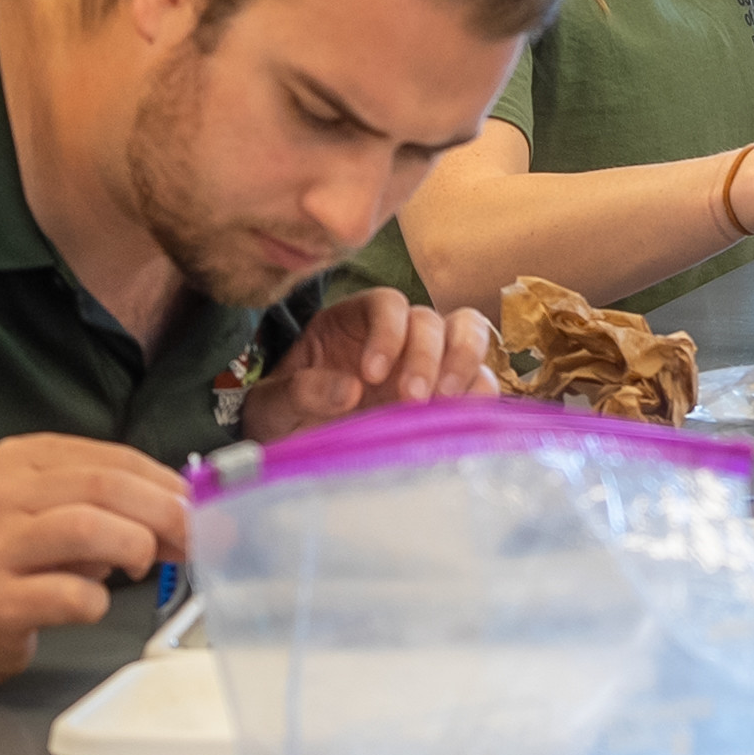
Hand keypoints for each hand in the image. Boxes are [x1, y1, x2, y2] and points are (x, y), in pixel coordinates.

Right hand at [0, 435, 194, 692]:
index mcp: (21, 461)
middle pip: (106, 488)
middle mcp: (1, 496)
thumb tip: (191, 513)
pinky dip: (98, 601)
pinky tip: (89, 604)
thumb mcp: (56, 517)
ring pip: (88, 528)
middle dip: (165, 514)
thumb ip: (116, 507)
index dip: (169, 485)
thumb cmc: (8, 566)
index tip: (201, 510)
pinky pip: (70, 595)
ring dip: (135, 548)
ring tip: (140, 567)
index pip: (113, 459)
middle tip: (192, 541)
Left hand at [244, 291, 496, 439]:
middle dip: (428, 355)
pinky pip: (482, 379)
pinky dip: (480, 394)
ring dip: (464, 363)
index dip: (387, 333)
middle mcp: (398, 333)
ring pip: (469, 334)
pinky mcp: (450, 393)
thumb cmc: (284, 418)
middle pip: (432, 318)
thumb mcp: (271, 405)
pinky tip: (461, 418)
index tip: (370, 375)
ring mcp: (430, 361)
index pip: (387, 304)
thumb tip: (348, 392)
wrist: (301, 450)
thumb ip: (297, 392)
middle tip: (413, 398)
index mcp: (354, 321)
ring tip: (446, 404)